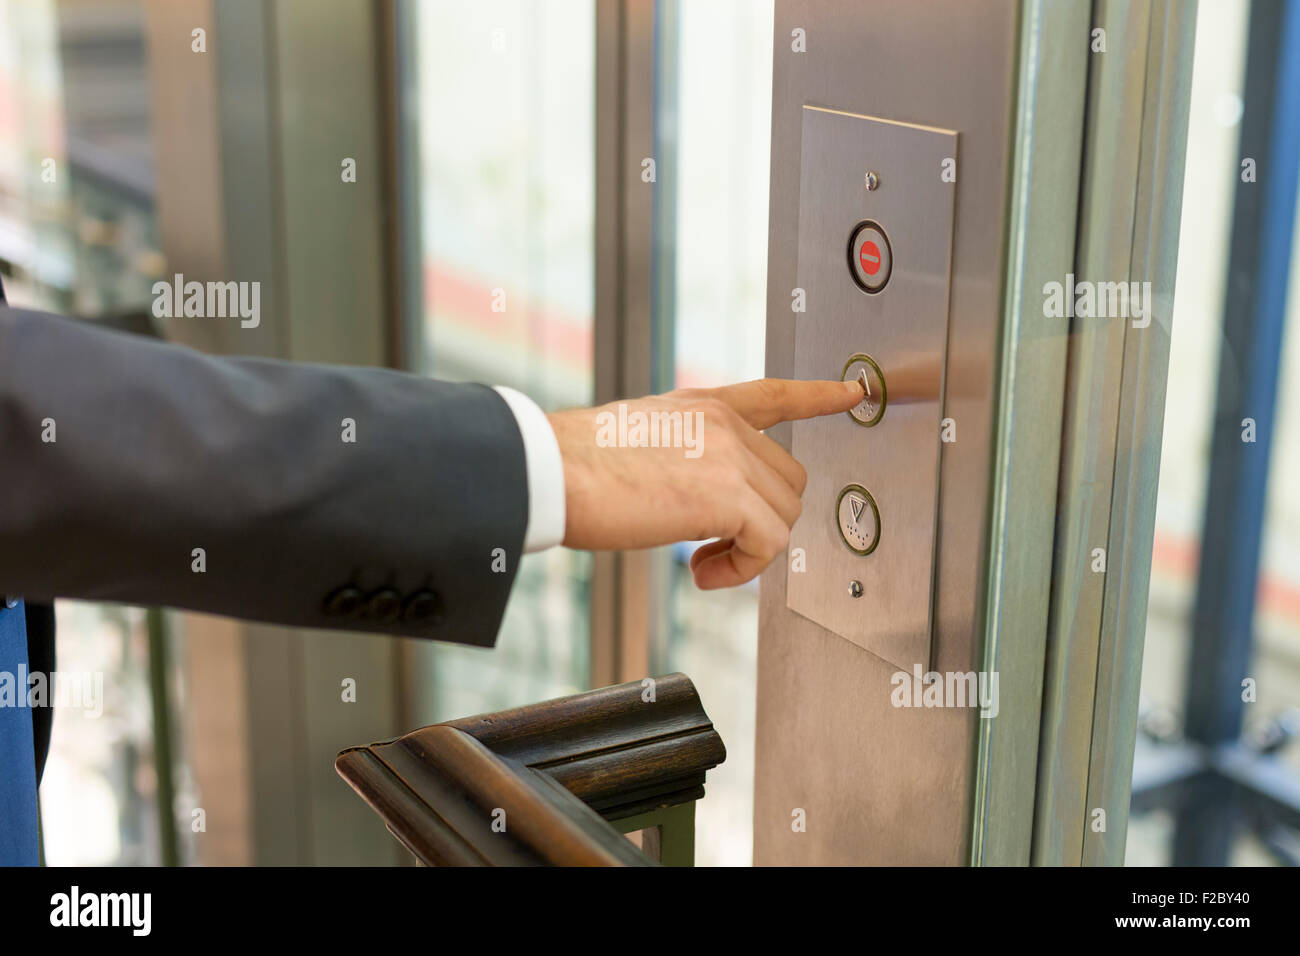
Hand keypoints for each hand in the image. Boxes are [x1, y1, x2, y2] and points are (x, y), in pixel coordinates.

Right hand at [547, 378, 863, 588]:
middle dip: (761, 519)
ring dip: (749, 549)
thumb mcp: (638, 440)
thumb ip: (681, 454)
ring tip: (701, 562)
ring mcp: (729, 455)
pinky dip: (741, 570)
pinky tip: (700, 573)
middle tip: (713, 547)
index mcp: (700, 406)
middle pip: (788, 478)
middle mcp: (722, 423)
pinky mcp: (727, 496)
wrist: (547, 470)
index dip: (817, 395)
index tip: (851, 391)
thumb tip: (692, 496)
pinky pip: (769, 544)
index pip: (774, 395)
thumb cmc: (572, 465)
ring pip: (784, 514)